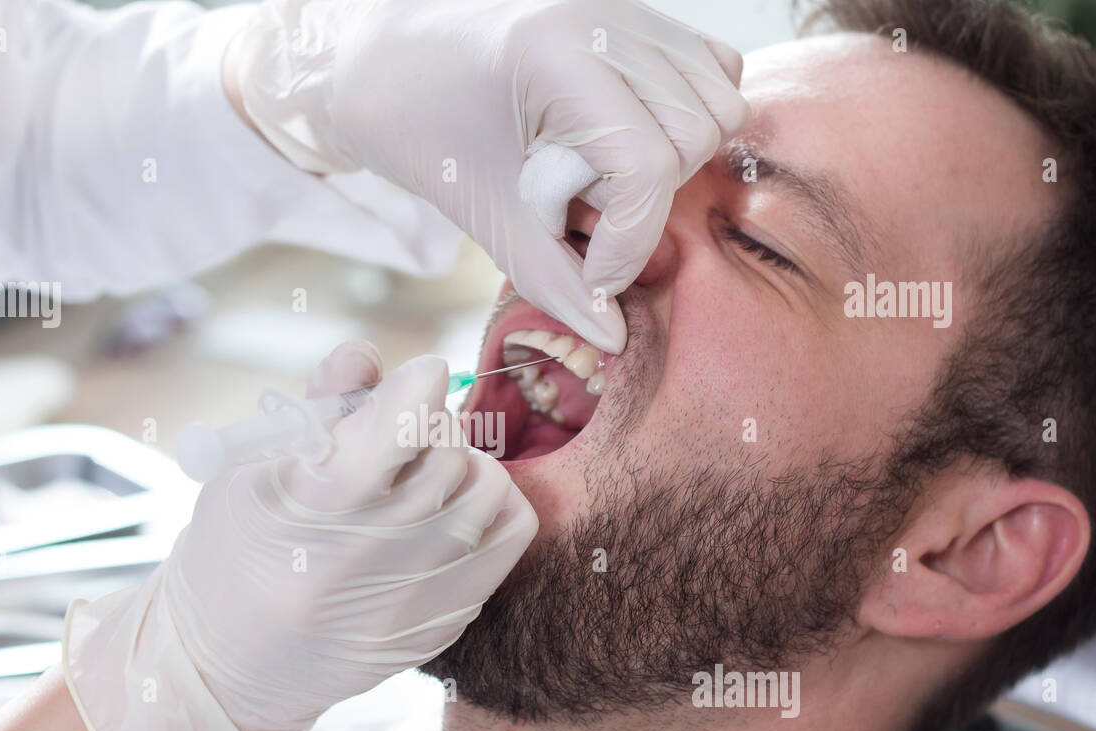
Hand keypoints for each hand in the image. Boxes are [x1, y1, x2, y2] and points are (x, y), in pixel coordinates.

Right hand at [62, 342, 536, 730]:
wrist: (226, 666)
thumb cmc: (233, 549)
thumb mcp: (249, 468)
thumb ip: (318, 404)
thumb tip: (370, 354)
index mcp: (301, 517)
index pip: (391, 436)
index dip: (417, 389)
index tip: (423, 371)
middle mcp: (361, 566)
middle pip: (442, 454)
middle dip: (428, 422)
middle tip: (400, 428)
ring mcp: (411, 602)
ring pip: (485, 488)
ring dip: (462, 460)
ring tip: (421, 468)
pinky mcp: (443, 623)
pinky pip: (509, 534)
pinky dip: (490, 500)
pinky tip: (451, 501)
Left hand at [222, 0, 749, 352]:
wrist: (379, 53)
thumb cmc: (410, 118)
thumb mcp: (476, 206)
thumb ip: (547, 275)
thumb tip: (609, 333)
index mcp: (555, 54)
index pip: (646, 163)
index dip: (627, 242)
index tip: (591, 278)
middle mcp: (604, 18)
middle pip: (694, 134)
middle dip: (642, 200)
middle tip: (574, 216)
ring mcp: (626, 9)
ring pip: (716, 102)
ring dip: (667, 162)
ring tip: (593, 178)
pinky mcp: (635, 17)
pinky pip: (709, 72)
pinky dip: (682, 120)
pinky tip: (621, 145)